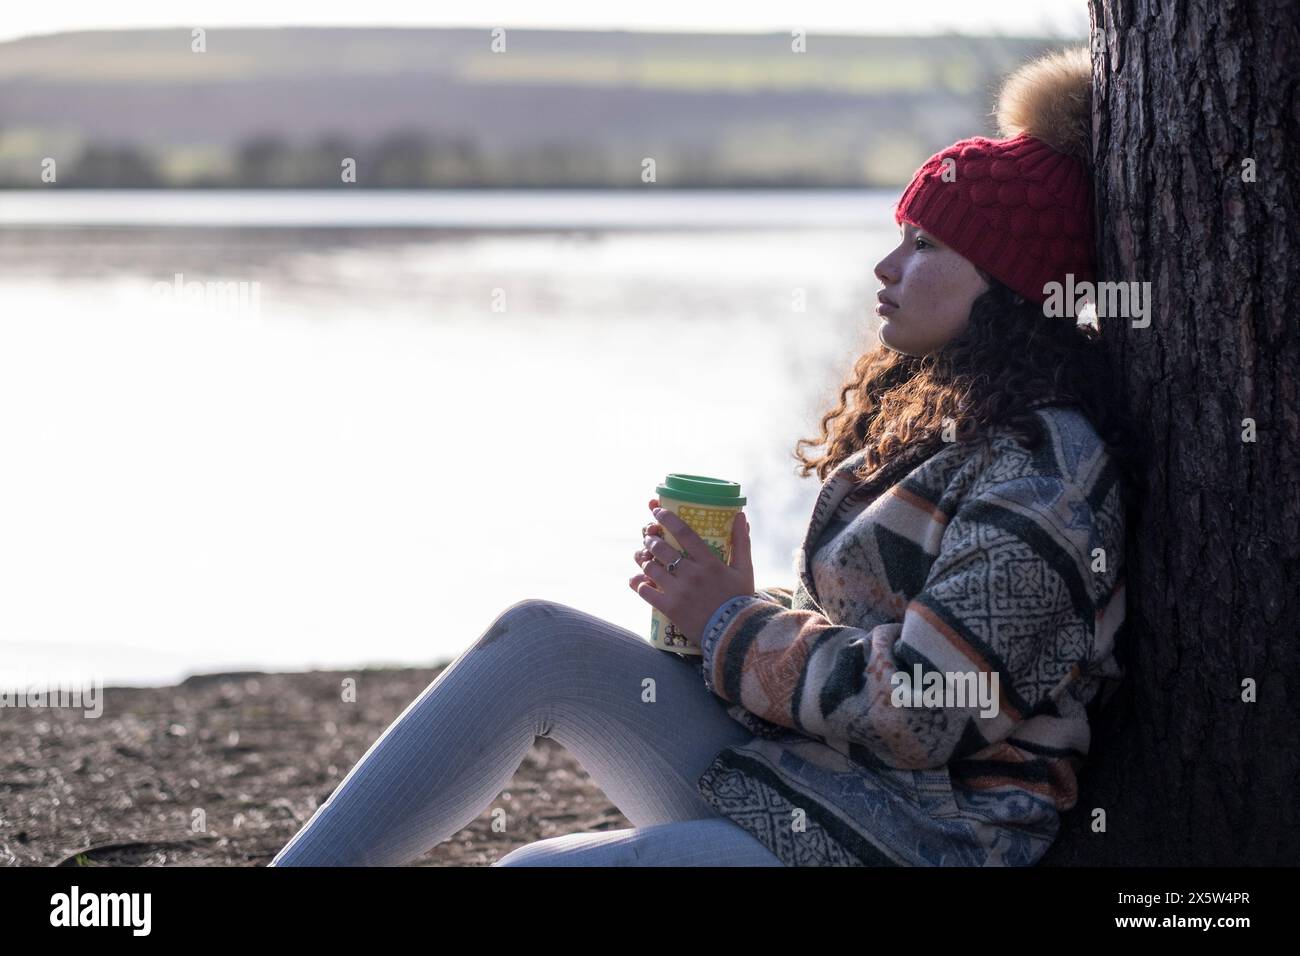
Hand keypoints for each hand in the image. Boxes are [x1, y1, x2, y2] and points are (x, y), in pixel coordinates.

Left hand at [629, 496, 754, 649]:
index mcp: (709, 562)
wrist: (734, 634)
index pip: (684, 533)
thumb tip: (742, 516)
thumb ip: (742, 542)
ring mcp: (678, 591)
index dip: (668, 519)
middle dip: (651, 539)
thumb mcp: (745, 570)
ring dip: (643, 560)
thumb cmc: (740, 600)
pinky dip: (638, 584)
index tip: (657, 511)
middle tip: (649, 538)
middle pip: (662, 549)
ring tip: (642, 557)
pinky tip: (638, 580)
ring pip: (651, 568)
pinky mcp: (669, 608)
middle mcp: (691, 574)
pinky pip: (645, 591)